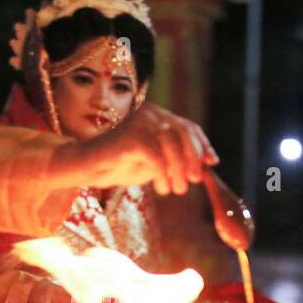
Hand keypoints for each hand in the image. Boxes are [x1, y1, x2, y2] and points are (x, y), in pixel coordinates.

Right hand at [59, 103, 218, 195]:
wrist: (90, 167)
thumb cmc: (123, 165)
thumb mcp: (157, 161)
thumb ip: (177, 158)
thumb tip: (205, 166)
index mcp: (158, 115)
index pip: (189, 127)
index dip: (203, 145)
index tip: (212, 163)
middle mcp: (151, 113)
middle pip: (184, 133)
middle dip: (193, 159)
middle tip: (195, 180)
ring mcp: (140, 122)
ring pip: (172, 146)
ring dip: (178, 171)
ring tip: (176, 190)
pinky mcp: (131, 136)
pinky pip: (156, 157)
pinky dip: (162, 175)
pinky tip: (161, 188)